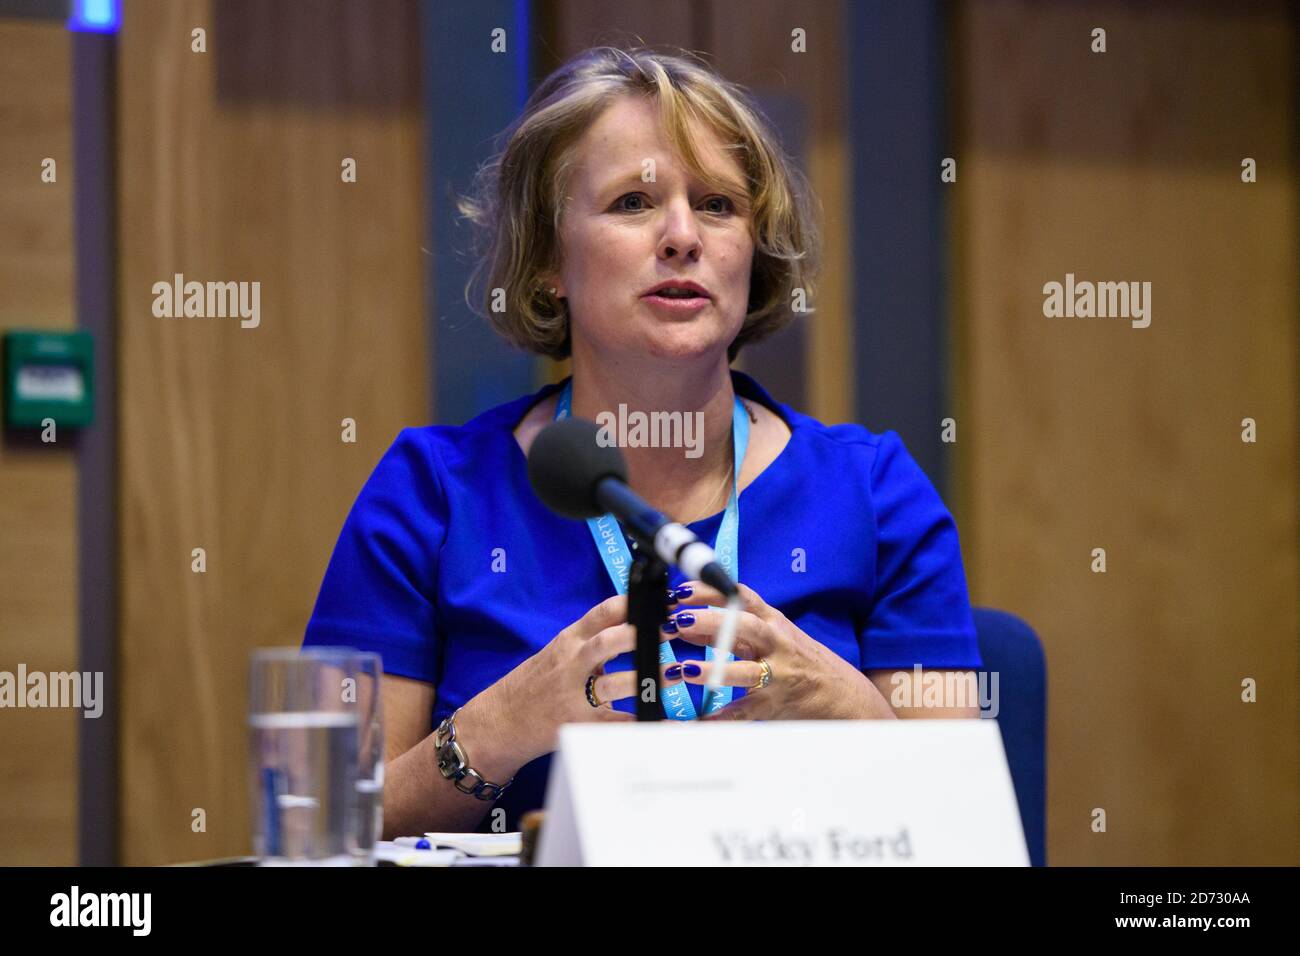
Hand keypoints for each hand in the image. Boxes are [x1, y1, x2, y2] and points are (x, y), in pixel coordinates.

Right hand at [473, 594, 687, 763]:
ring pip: (614, 682)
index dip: (633, 604)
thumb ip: (590, 640)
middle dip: (641, 634)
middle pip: (608, 641)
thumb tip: (633, 623)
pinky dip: (639, 720)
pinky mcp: (578, 724)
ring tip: (675, 673)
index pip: (602, 613)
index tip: (660, 601)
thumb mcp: (558, 653)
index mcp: (569, 641)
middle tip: (670, 631)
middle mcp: (570, 664)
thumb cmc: (534, 685)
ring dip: (647, 677)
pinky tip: (660, 717)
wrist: (499, 721)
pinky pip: (614, 722)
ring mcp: (573, 695)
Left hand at [664, 582, 893, 721]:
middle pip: (744, 626)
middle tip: (679, 622)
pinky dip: (725, 716)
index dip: (710, 592)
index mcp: (771, 622)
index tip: (681, 591)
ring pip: (745, 670)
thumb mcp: (769, 636)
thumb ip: (729, 630)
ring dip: (713, 670)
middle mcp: (776, 643)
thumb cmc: (797, 658)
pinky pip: (747, 711)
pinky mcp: (775, 703)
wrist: (841, 693)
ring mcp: (778, 675)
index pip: (739, 597)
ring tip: (685, 670)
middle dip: (711, 622)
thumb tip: (684, 624)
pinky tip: (703, 719)